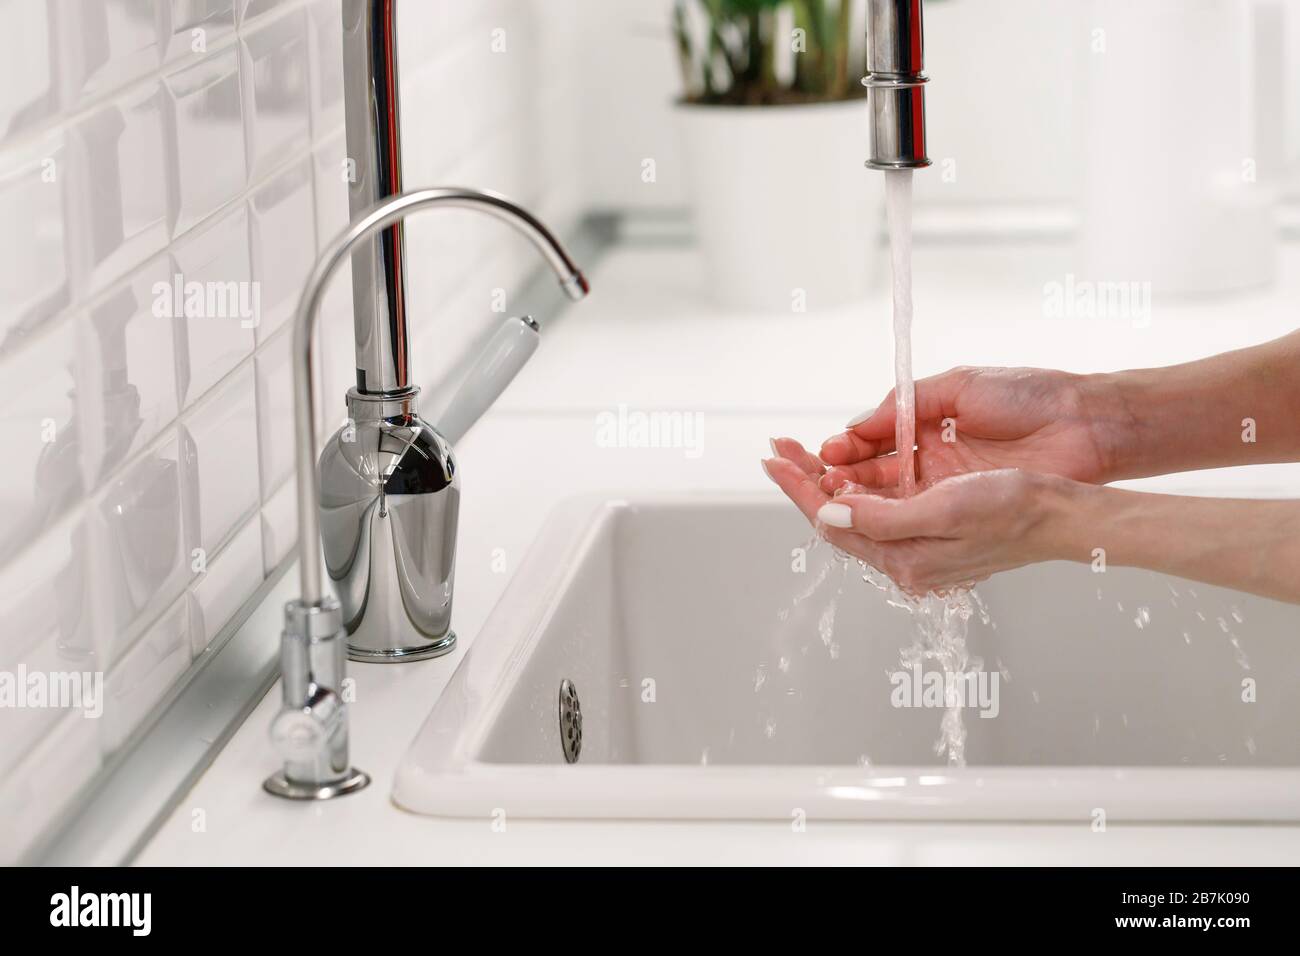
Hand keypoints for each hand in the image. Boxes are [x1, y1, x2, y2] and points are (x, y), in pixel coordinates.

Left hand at [764, 446, 1073, 593]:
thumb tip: (829, 515)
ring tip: (803, 452)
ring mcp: (919, 545)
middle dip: (806, 480)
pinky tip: (850, 468)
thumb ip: (881, 518)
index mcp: (903, 559)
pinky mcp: (933, 529)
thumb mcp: (942, 510)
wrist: (1061, 513)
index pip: (832, 522)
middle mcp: (905, 557)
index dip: (799, 487)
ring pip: (857, 510)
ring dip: (829, 480)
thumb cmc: (1012, 509)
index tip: (773, 459)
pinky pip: (881, 507)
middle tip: (779, 446)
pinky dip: (859, 484)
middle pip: (838, 517)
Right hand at [817, 367, 1128, 493]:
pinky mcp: (963, 509)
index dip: (840, 448)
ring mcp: (945, 487)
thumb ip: (905, 403)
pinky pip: (914, 515)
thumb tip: (856, 425)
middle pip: (867, 473)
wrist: (1086, 424)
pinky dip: (884, 513)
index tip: (815, 451)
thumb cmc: (1031, 396)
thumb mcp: (959, 386)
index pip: (869, 441)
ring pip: (884, 497)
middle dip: (831, 474)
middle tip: (799, 473)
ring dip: (850, 495)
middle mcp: (930, 460)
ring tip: (820, 490)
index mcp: (926, 425)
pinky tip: (858, 509)